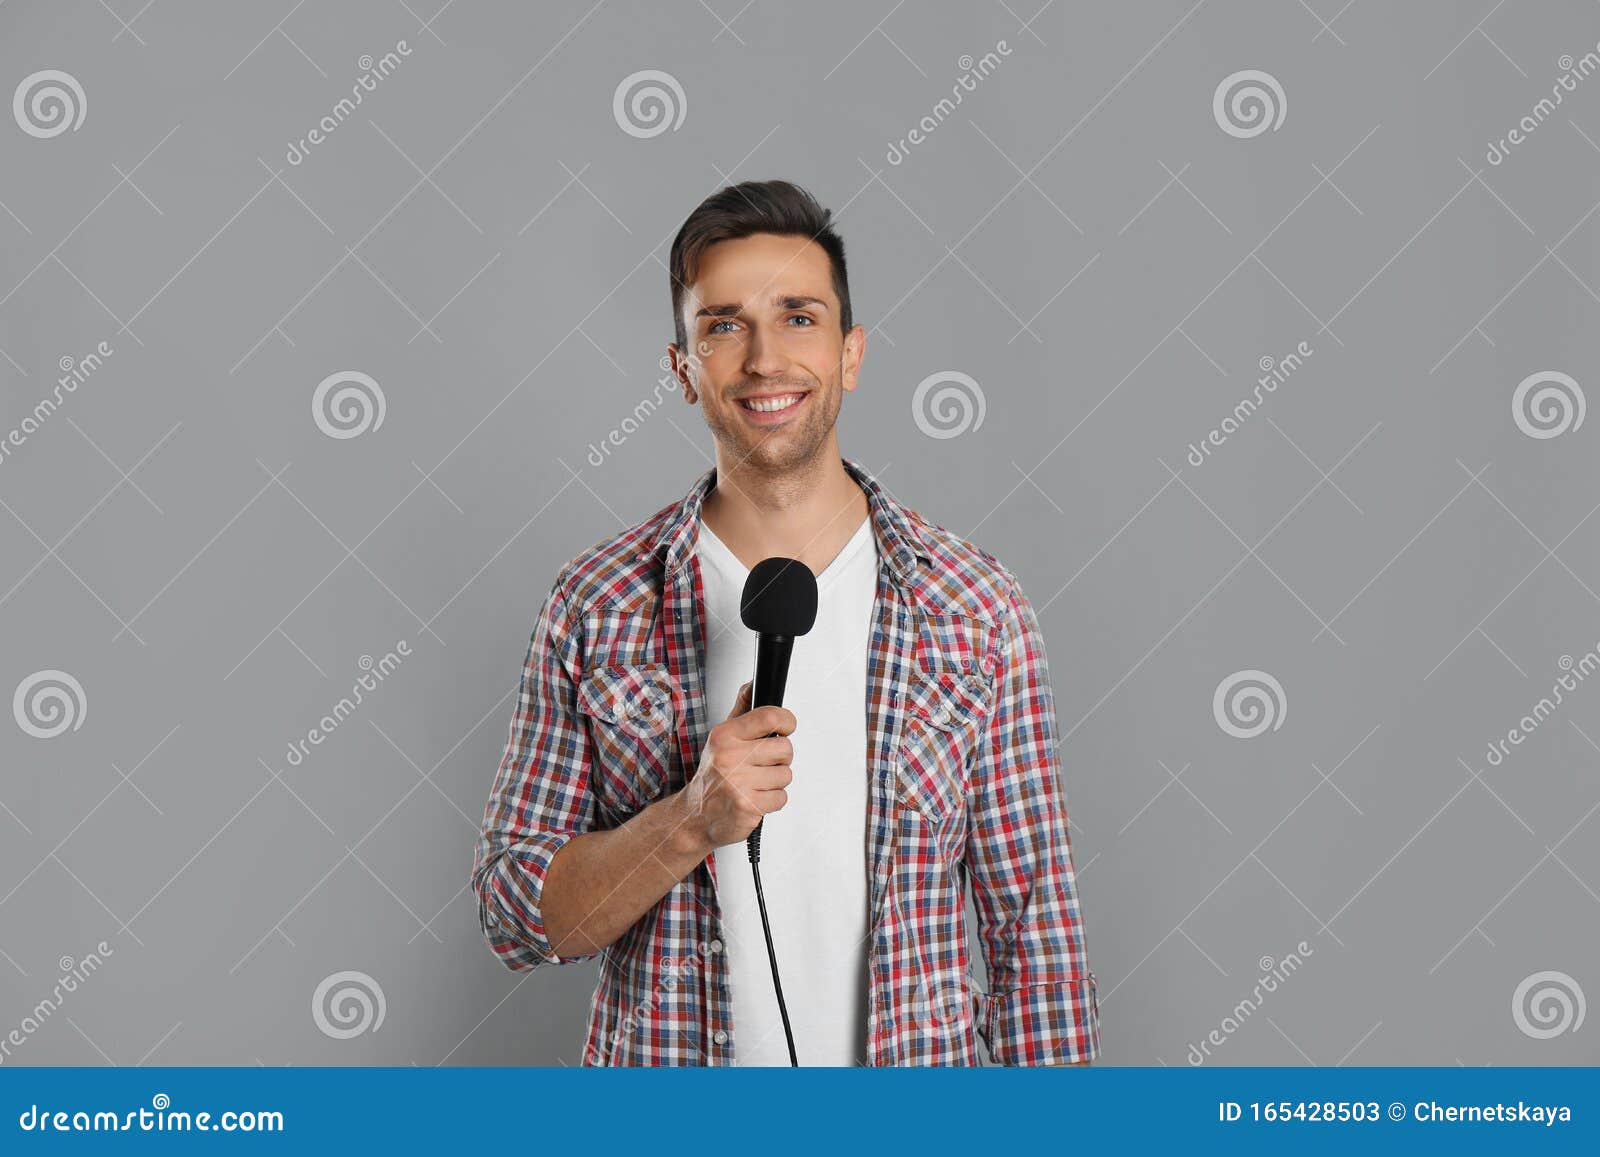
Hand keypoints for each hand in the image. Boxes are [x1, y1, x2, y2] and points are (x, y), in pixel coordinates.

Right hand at [674, 681, 794, 851]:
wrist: (694, 816)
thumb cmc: (713, 774)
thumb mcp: (722, 738)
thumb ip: (741, 710)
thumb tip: (752, 684)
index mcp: (725, 735)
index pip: (769, 716)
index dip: (786, 721)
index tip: (786, 727)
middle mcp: (730, 757)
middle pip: (785, 748)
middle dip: (779, 758)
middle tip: (762, 764)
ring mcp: (739, 784)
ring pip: (786, 774)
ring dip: (775, 781)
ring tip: (755, 783)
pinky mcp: (748, 807)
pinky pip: (782, 797)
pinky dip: (772, 800)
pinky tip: (755, 797)